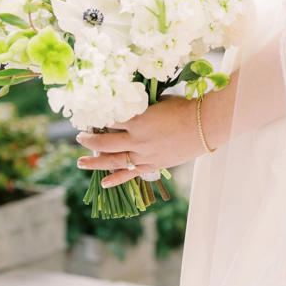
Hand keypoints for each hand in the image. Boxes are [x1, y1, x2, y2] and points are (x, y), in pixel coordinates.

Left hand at [75, 93, 199, 188]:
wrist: (205, 125)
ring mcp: (144, 155)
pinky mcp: (153, 165)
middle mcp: (137, 139)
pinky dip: (116, 179)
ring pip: (114, 160)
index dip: (97, 119)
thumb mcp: (159, 102)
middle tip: (79, 137)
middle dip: (90, 139)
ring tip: (80, 162)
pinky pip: (130, 174)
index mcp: (137, 119)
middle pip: (105, 141)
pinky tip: (104, 183)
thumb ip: (142, 108)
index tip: (89, 118)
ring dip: (95, 161)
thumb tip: (128, 108)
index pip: (108, 120)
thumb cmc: (184, 107)